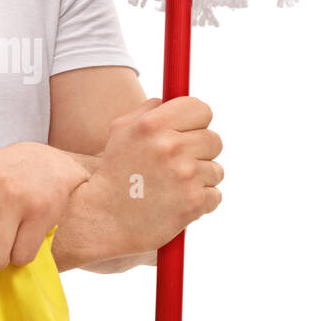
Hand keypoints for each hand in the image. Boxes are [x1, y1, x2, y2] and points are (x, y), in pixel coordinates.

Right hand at [83, 97, 223, 256]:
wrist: (104, 220)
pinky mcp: (194, 202)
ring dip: (200, 179)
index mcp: (152, 124)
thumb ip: (149, 111)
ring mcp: (184, 175)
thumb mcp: (121, 132)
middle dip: (199, 152)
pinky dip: (200, 201)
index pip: (201, 109)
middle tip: (178, 165)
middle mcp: (170, 146)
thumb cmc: (114, 173)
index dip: (196, 121)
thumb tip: (172, 100)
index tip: (188, 133)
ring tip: (173, 187)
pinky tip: (177, 203)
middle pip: (214, 139)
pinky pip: (215, 195)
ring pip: (215, 169)